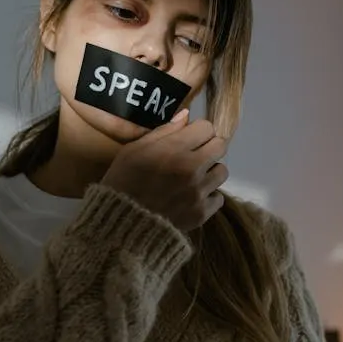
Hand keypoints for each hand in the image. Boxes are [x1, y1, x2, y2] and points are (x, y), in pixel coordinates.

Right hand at [102, 109, 228, 230]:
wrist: (120, 225)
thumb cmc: (122, 182)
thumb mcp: (133, 150)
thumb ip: (163, 132)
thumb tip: (186, 116)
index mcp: (174, 149)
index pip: (207, 127)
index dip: (198, 131)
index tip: (190, 139)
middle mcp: (191, 168)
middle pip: (220, 146)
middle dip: (209, 147)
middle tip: (195, 156)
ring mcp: (199, 192)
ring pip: (222, 171)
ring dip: (210, 172)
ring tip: (193, 179)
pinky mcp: (202, 213)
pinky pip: (219, 198)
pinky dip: (208, 197)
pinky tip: (193, 198)